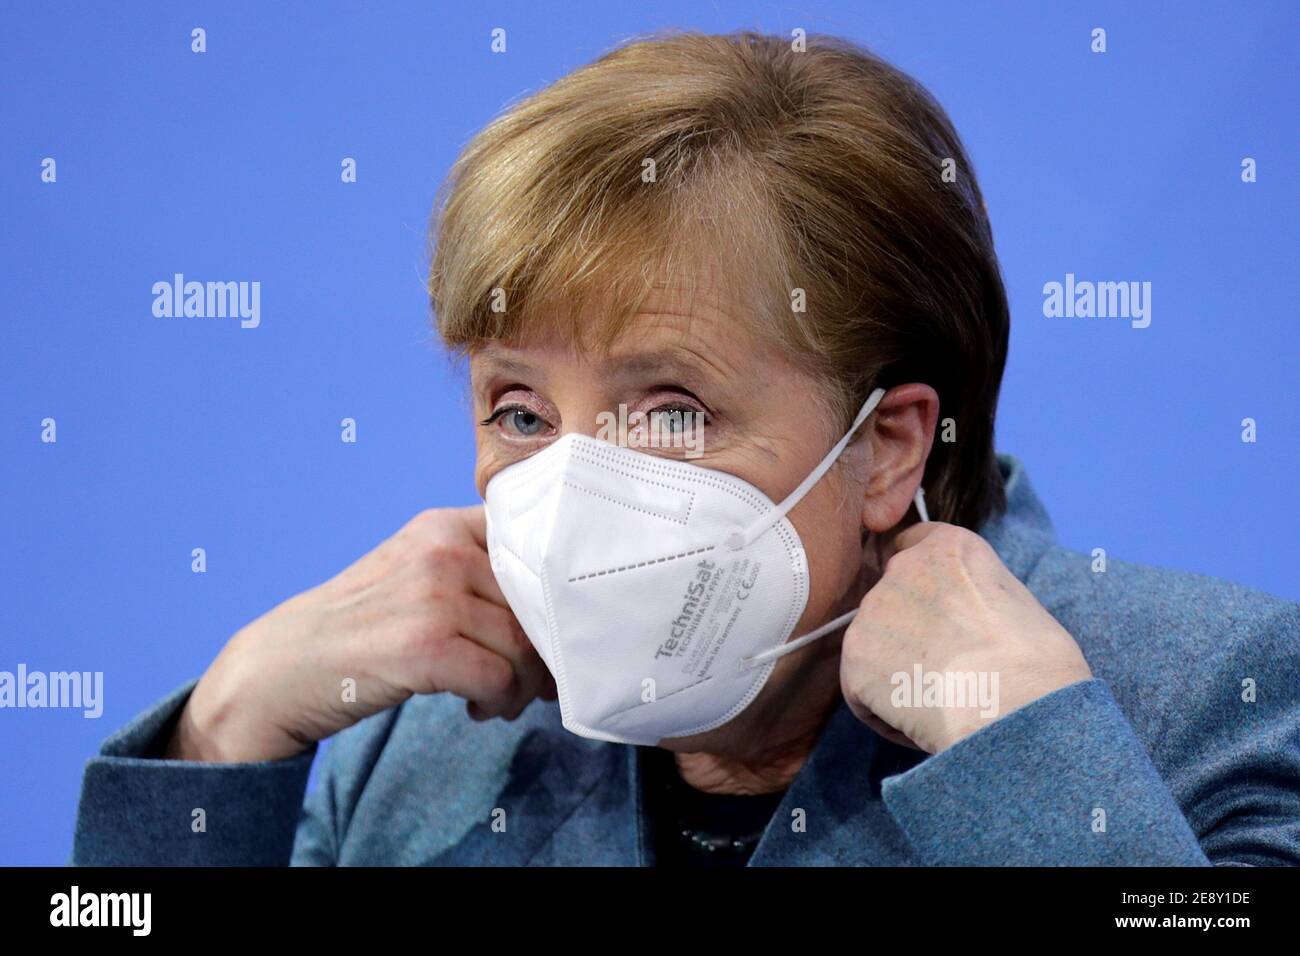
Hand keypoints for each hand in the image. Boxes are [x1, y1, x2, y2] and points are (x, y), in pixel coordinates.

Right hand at [166, 506, 554, 762]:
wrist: (283, 666)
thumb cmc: (361, 627)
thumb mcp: (414, 573)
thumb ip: (475, 570)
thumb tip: (558, 604)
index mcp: (443, 526)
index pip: (534, 545)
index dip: (555, 592)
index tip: (554, 627)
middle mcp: (441, 551)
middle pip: (537, 602)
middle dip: (544, 650)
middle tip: (532, 680)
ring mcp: (432, 597)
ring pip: (524, 644)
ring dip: (524, 683)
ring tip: (500, 698)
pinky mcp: (424, 647)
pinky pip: (499, 679)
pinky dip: (500, 702)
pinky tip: (477, 708)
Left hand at [840, 522, 1091, 753]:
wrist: (1016, 707)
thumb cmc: (1035, 663)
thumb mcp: (1013, 599)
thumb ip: (969, 592)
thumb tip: (958, 615)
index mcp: (947, 547)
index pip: (912, 545)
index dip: (921, 584)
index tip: (937, 613)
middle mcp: (901, 568)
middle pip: (890, 601)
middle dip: (908, 632)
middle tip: (945, 669)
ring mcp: (871, 613)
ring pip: (874, 648)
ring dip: (896, 673)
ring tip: (938, 700)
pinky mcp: (854, 660)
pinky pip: (862, 692)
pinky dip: (885, 712)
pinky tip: (922, 720)